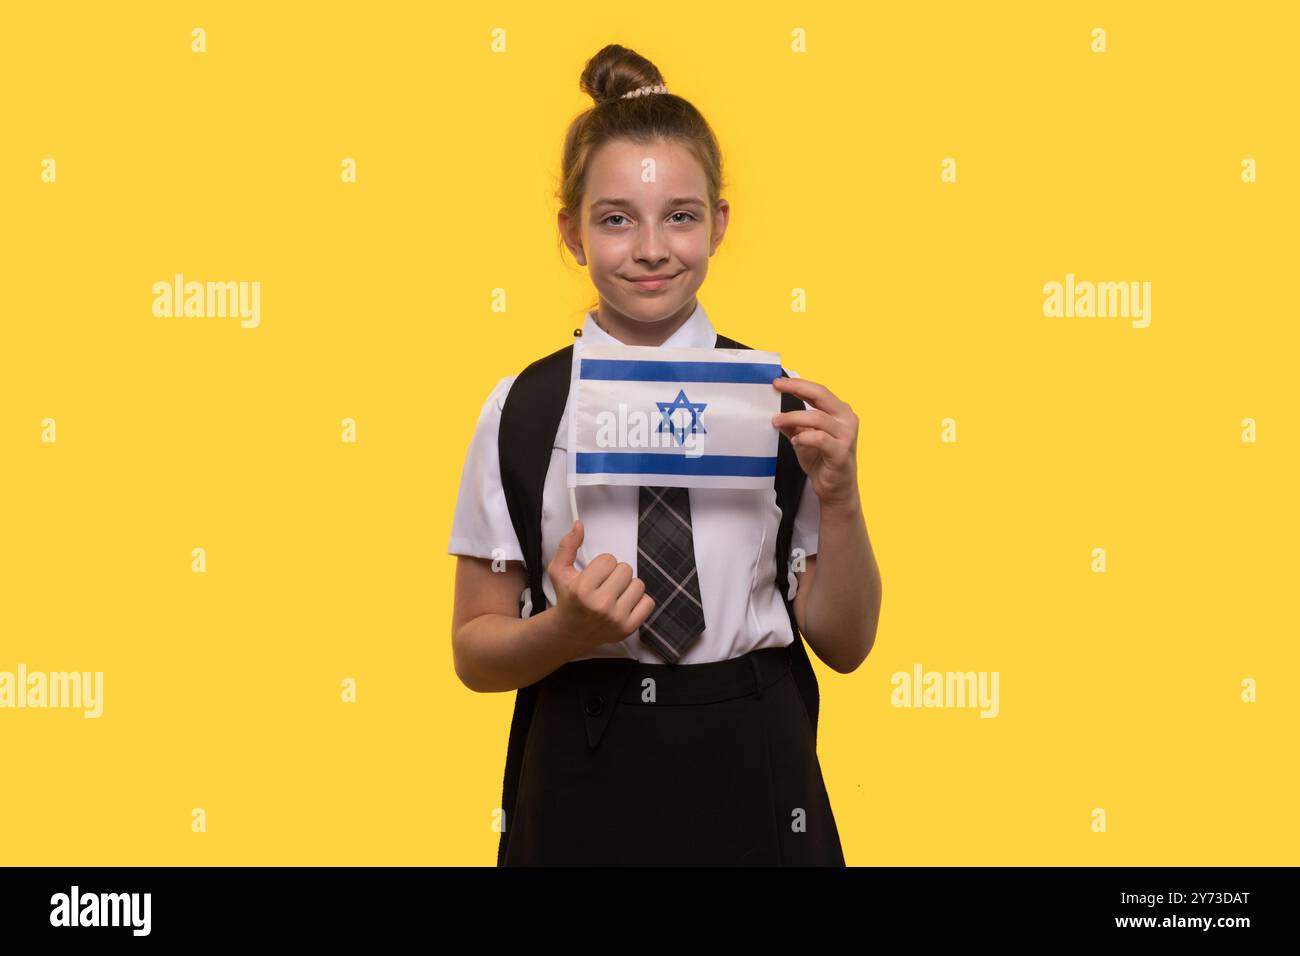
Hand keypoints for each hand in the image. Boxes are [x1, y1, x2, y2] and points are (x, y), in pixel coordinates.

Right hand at [548, 519, 655, 651]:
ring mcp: (616, 619)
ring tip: (614, 594)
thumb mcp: (559, 571)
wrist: (570, 632)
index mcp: (582, 590)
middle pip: (625, 569)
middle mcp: (600, 605)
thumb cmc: (567, 600)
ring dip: (628, 586)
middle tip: (604, 584)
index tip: (594, 575)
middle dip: (615, 574)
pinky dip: (639, 601)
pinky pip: (648, 602)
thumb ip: (567, 546)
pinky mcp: (628, 628)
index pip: (609, 560)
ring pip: (639, 584)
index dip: (602, 565)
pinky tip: (624, 604)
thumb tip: (579, 525)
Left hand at [771, 376, 860, 510]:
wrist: (836, 488)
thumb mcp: (803, 438)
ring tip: (777, 421)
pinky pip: (820, 438)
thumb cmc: (823, 461)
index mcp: (840, 412)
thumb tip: (775, 412)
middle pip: (821, 396)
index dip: (798, 384)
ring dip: (793, 417)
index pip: (818, 392)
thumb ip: (793, 425)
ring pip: (817, 417)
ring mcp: (847, 435)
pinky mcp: (842, 452)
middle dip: (797, 389)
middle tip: (777, 388)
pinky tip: (795, 440)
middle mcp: (846, 420)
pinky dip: (804, 437)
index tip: (778, 382)